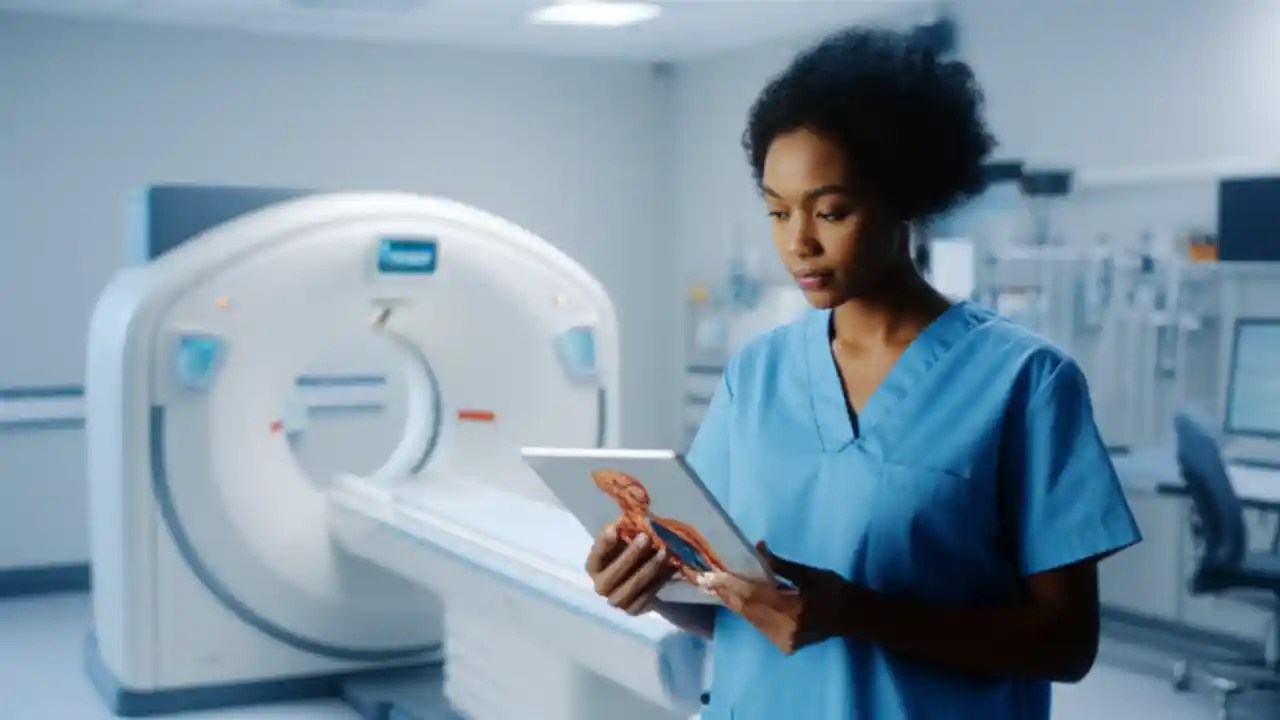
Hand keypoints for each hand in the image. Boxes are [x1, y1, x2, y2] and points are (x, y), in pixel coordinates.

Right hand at [585, 523, 675, 615]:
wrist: (636, 579)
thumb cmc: (626, 553)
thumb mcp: (622, 540)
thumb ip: (625, 532)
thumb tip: (636, 519)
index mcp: (593, 567)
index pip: (596, 554)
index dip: (605, 543)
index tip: (614, 528)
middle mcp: (600, 587)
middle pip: (614, 573)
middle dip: (631, 555)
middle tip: (645, 538)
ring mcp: (617, 601)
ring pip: (633, 586)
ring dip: (649, 568)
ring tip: (664, 552)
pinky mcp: (633, 610)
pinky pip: (648, 595)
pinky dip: (660, 580)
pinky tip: (672, 566)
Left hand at [707, 541, 852, 654]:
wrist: (856, 619)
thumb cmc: (836, 591)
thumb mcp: (810, 573)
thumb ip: (780, 565)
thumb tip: (757, 549)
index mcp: (793, 608)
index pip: (752, 594)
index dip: (729, 584)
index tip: (709, 574)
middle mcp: (784, 628)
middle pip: (746, 609)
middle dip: (724, 593)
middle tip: (703, 578)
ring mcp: (783, 640)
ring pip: (749, 618)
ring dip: (733, 601)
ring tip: (714, 585)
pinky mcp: (783, 645)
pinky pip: (758, 625)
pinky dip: (747, 610)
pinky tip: (736, 598)